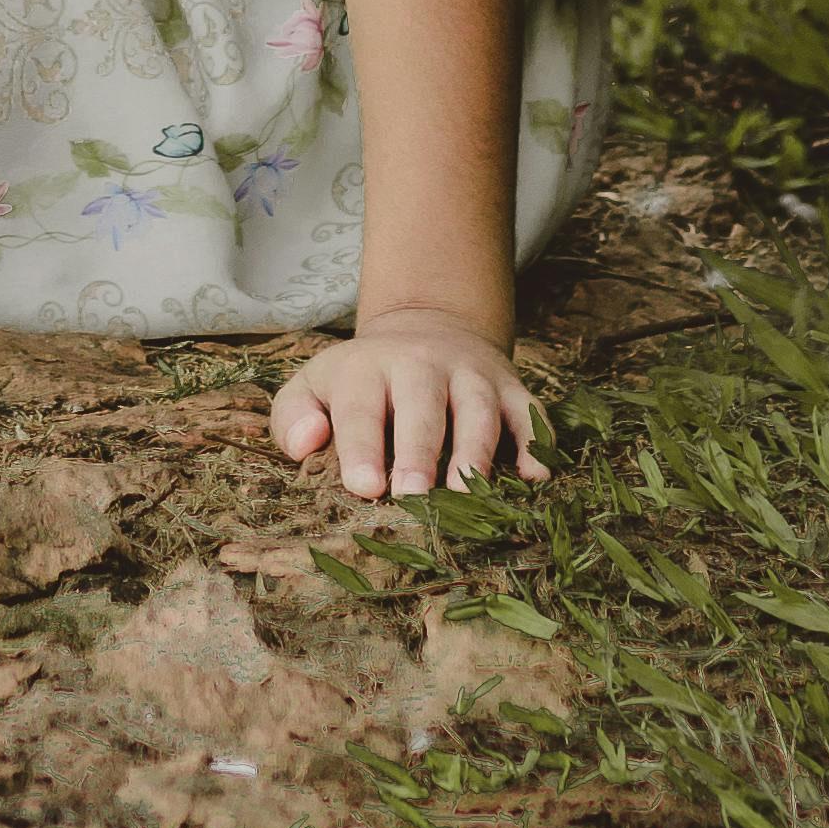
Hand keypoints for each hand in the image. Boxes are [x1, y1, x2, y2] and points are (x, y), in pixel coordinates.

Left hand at [272, 308, 544, 499]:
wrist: (427, 331)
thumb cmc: (362, 383)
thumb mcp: (315, 386)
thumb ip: (293, 416)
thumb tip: (307, 442)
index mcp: (367, 368)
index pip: (361, 407)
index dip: (362, 447)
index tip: (364, 487)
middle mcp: (422, 365)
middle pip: (422, 405)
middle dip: (418, 451)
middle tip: (413, 496)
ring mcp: (471, 375)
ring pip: (478, 409)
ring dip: (476, 450)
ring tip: (468, 494)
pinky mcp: (510, 388)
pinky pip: (528, 412)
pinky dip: (535, 442)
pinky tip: (536, 477)